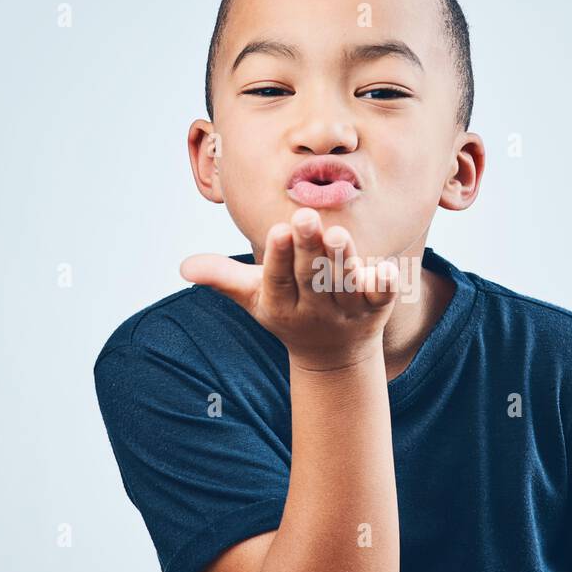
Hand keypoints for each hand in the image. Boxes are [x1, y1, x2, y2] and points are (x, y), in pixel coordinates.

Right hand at [180, 208, 399, 370]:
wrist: (333, 354)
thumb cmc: (288, 310)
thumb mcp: (253, 296)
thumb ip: (223, 278)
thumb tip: (184, 267)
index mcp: (281, 305)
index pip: (278, 280)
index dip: (278, 257)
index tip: (277, 230)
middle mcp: (314, 309)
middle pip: (311, 278)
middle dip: (308, 249)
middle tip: (306, 217)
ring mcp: (347, 309)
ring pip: (345, 284)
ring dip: (342, 261)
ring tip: (338, 234)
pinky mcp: (376, 308)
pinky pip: (382, 297)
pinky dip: (385, 285)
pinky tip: (386, 268)